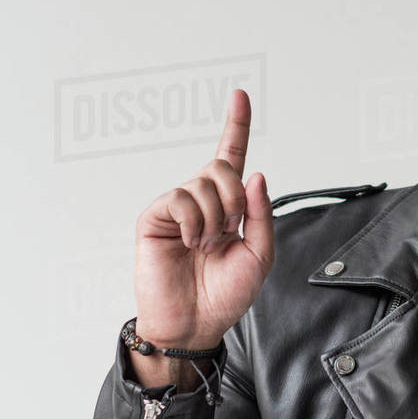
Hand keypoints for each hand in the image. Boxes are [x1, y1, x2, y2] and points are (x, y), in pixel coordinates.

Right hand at [133, 89, 273, 352]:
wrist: (195, 324)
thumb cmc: (226, 294)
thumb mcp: (260, 255)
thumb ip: (262, 214)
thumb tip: (256, 174)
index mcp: (229, 206)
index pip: (232, 158)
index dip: (236, 125)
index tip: (240, 94)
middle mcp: (202, 200)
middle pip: (223, 167)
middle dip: (235, 198)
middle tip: (228, 231)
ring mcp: (177, 208)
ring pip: (204, 183)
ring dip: (215, 217)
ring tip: (205, 245)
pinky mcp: (155, 218)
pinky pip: (180, 198)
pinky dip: (193, 221)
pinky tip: (190, 242)